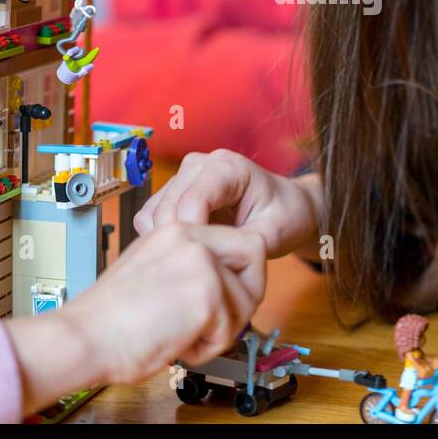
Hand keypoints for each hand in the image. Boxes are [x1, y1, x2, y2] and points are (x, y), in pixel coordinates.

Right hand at [6, 223, 265, 409]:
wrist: (83, 338)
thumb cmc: (108, 319)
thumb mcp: (150, 273)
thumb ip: (185, 268)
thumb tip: (217, 286)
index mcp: (174, 229)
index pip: (235, 238)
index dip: (238, 271)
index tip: (227, 297)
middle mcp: (190, 237)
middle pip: (255, 253)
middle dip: (246, 293)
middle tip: (218, 322)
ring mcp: (200, 262)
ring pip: (247, 297)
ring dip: (223, 328)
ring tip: (185, 336)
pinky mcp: (206, 293)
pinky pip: (230, 328)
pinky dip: (208, 347)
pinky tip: (178, 345)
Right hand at [134, 149, 319, 258]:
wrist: (286, 207)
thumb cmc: (285, 215)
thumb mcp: (274, 233)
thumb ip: (243, 245)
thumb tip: (210, 259)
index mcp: (227, 167)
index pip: (192, 201)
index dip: (193, 236)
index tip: (204, 266)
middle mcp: (199, 165)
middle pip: (167, 208)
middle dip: (180, 244)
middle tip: (199, 273)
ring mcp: (183, 177)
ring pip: (153, 214)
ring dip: (167, 243)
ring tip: (195, 264)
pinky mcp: (172, 193)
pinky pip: (150, 220)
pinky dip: (163, 240)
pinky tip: (187, 255)